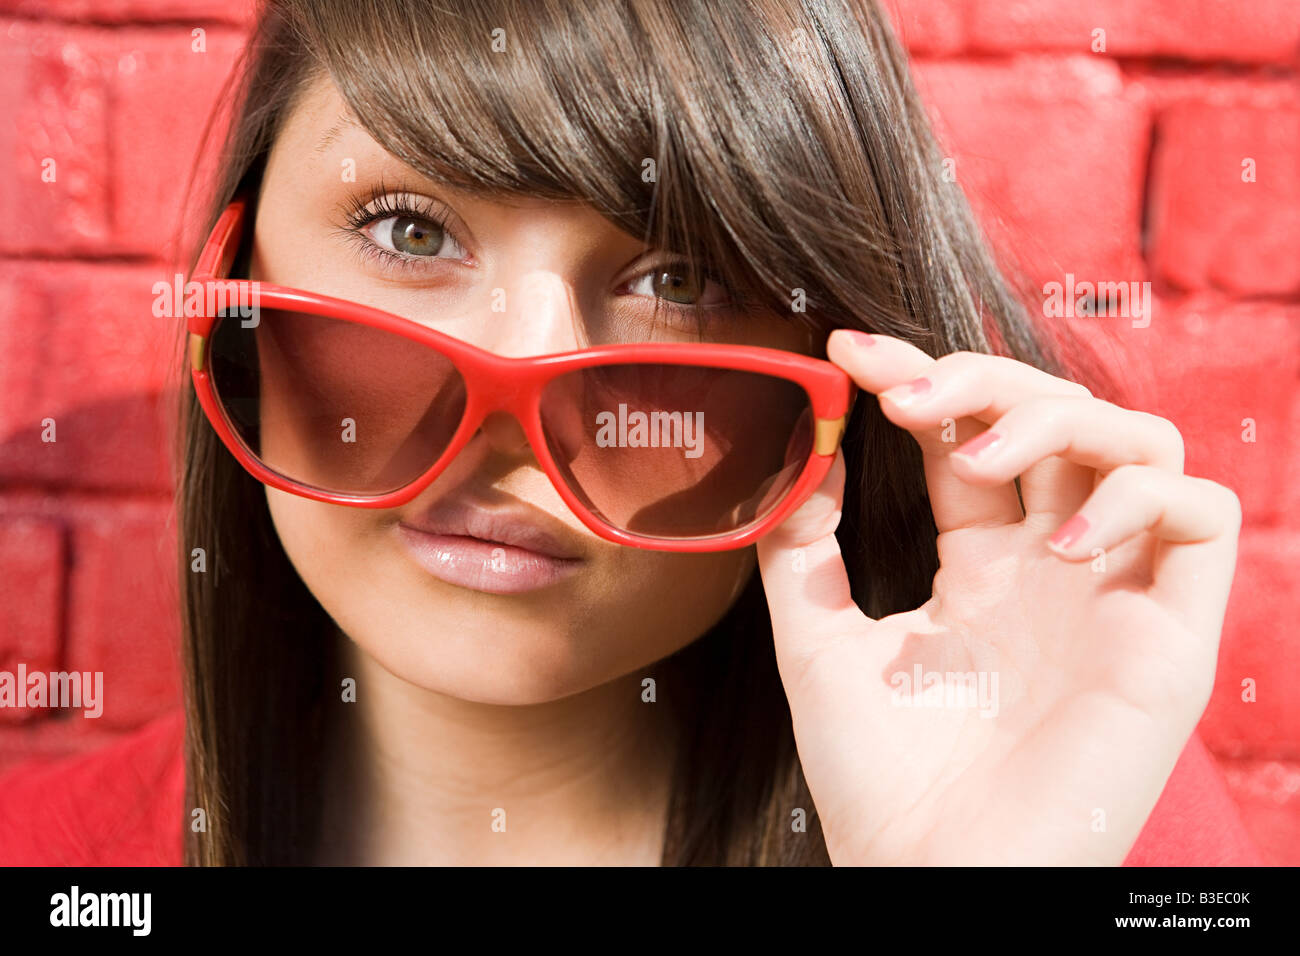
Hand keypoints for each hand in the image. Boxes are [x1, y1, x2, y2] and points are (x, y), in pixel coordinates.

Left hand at [756, 330, 1241, 864]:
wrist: (929, 880)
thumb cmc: (878, 780)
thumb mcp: (818, 643)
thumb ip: (804, 547)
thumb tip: (806, 450)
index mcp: (982, 568)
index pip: (970, 438)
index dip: (920, 380)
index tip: (847, 354)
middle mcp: (1054, 569)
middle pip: (1055, 416)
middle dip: (982, 379)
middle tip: (904, 391)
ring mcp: (1113, 596)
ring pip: (1140, 439)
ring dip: (1060, 420)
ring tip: (984, 457)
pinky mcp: (1170, 638)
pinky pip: (1201, 516)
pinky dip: (1138, 498)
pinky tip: (1059, 545)